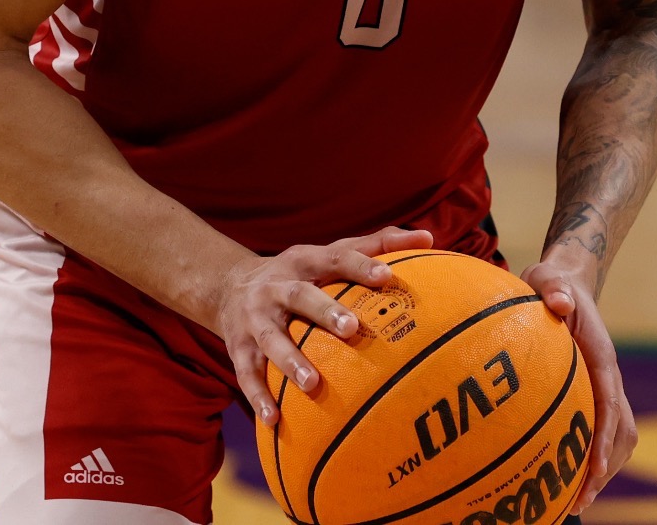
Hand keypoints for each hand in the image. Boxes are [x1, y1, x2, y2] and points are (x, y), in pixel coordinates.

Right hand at [217, 226, 433, 423]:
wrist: (228, 286)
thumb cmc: (300, 273)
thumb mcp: (328, 253)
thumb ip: (377, 245)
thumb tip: (429, 237)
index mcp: (304, 262)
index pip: (335, 258)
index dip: (359, 265)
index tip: (385, 277)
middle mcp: (276, 287)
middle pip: (300, 296)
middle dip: (324, 311)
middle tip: (351, 328)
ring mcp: (255, 318)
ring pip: (271, 338)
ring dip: (290, 361)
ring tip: (312, 385)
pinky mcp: (238, 347)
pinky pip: (246, 373)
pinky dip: (257, 396)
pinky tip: (273, 419)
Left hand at [521, 254, 634, 514]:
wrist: (564, 284)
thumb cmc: (550, 285)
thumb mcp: (545, 278)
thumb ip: (552, 288)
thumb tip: (559, 302)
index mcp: (600, 355)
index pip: (609, 401)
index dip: (604, 435)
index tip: (593, 468)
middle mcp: (608, 376)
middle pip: (622, 431)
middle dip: (606, 468)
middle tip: (579, 500)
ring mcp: (604, 388)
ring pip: (618, 439)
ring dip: (603, 471)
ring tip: (574, 503)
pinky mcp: (593, 395)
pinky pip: (601, 434)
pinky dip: (590, 460)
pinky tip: (564, 480)